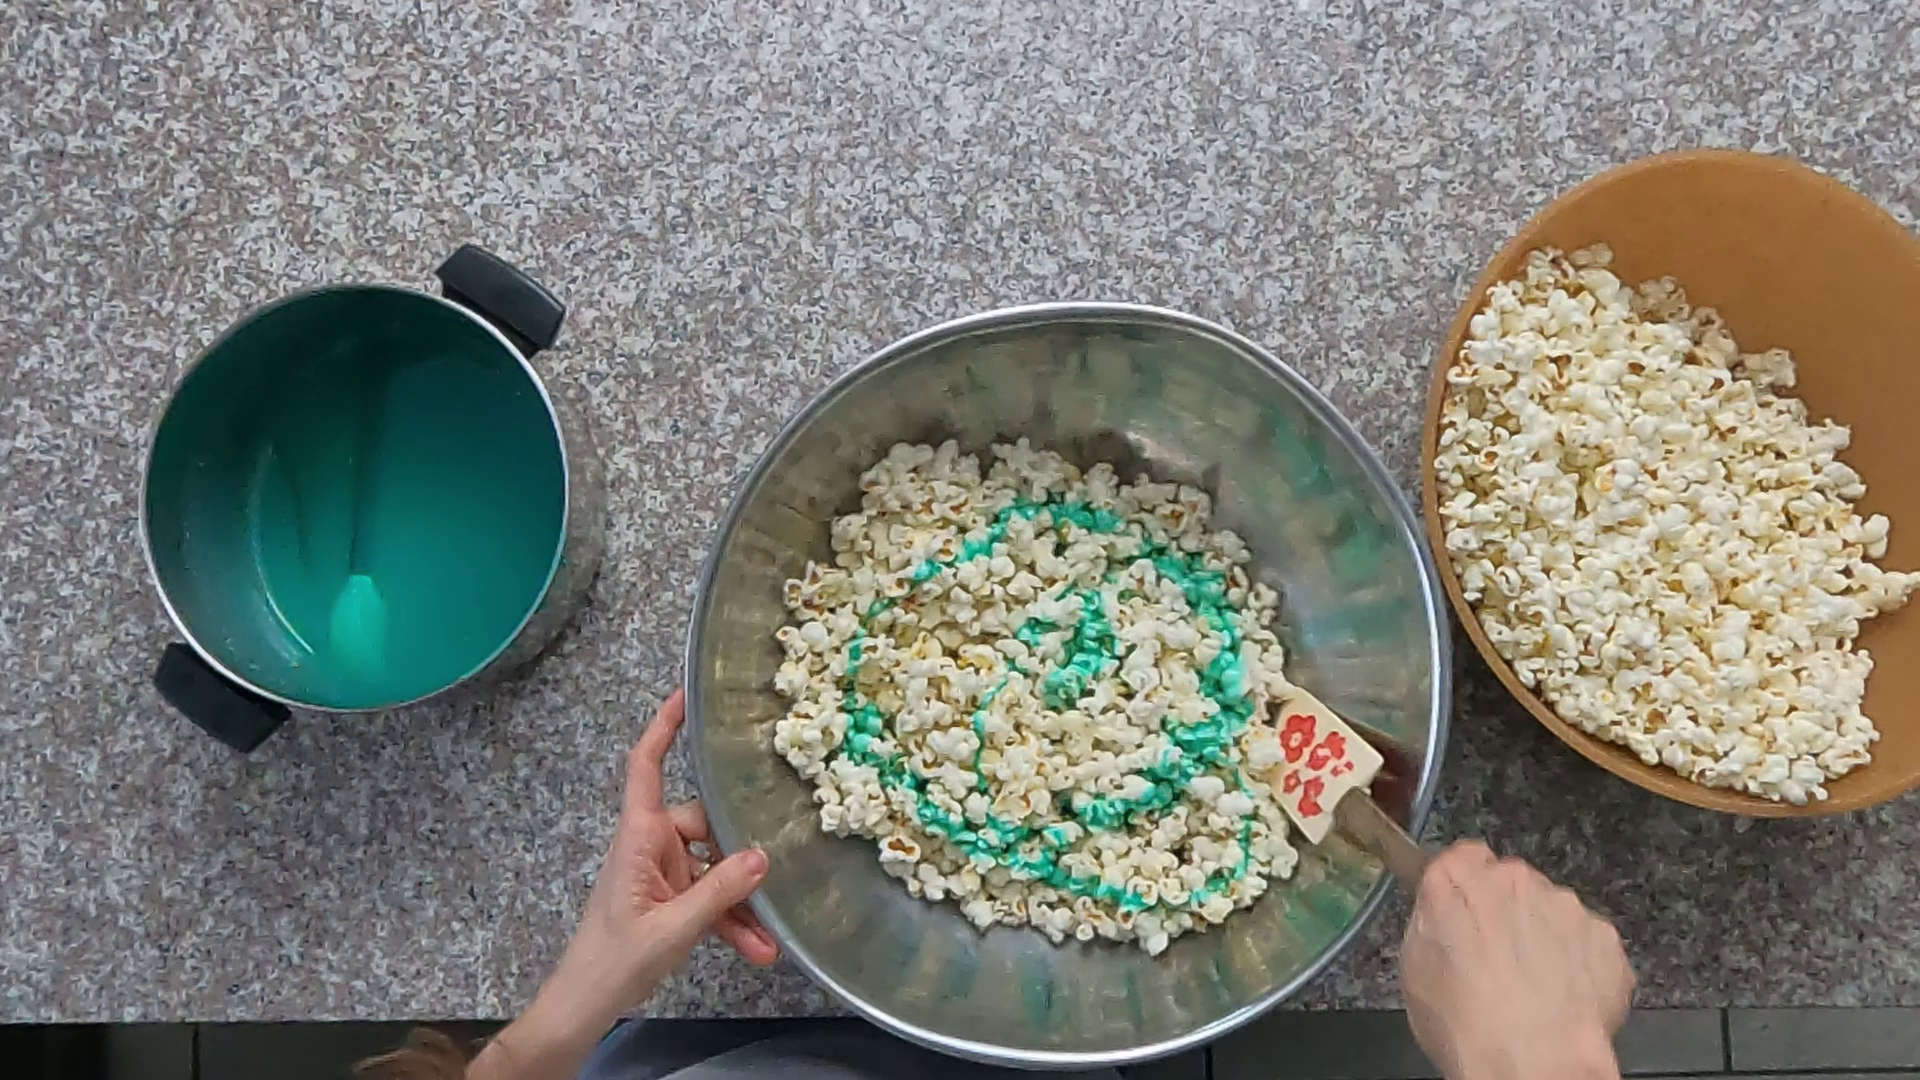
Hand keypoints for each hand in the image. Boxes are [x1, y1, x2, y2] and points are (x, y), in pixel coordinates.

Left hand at [474, 690, 776, 1079]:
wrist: (584, 1005)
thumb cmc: (612, 961)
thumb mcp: (672, 928)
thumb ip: (719, 892)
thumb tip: (762, 857)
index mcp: (638, 837)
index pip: (646, 766)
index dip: (664, 727)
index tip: (686, 693)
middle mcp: (651, 846)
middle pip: (704, 825)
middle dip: (739, 858)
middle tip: (773, 881)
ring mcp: (662, 873)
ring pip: (714, 870)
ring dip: (740, 904)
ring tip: (766, 938)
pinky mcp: (670, 900)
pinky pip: (709, 900)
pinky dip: (732, 923)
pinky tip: (757, 948)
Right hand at [1401, 842, 1633, 1079]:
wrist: (1533, 1064)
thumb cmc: (1464, 1023)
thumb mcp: (1414, 967)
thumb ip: (1432, 919)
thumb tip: (1443, 908)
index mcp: (1458, 880)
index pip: (1462, 857)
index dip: (1464, 888)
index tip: (1463, 915)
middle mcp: (1515, 879)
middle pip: (1512, 883)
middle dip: (1506, 913)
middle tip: (1498, 961)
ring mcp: (1566, 906)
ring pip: (1553, 911)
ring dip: (1545, 938)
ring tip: (1535, 989)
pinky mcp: (1605, 937)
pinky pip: (1587, 942)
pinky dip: (1579, 965)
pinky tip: (1564, 999)